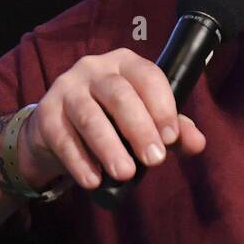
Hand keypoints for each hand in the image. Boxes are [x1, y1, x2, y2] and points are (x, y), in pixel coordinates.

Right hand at [17, 48, 206, 189]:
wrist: (59, 129)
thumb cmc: (113, 120)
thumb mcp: (146, 121)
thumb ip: (174, 130)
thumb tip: (198, 143)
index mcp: (126, 63)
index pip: (148, 76)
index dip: (162, 107)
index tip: (172, 138)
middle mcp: (94, 68)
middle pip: (119, 95)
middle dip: (139, 129)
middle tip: (155, 160)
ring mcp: (66, 88)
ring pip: (89, 115)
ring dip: (109, 147)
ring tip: (125, 174)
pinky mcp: (45, 113)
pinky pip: (63, 137)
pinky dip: (79, 161)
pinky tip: (93, 180)